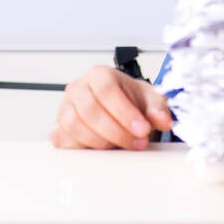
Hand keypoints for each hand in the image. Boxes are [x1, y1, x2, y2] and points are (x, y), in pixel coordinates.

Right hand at [49, 64, 173, 149]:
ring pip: (76, 127)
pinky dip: (84, 148)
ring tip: (123, 146)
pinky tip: (103, 149)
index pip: (106, 90)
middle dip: (117, 131)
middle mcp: (78, 88)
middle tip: (137, 142)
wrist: (121, 111)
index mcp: (99, 74)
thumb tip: (163, 119)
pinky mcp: (60, 129)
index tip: (142, 128)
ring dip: (103, 142)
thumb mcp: (150, 100)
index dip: (125, 112)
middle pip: (90, 110)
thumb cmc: (132, 101)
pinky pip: (65, 141)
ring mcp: (65, 108)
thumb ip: (158, 108)